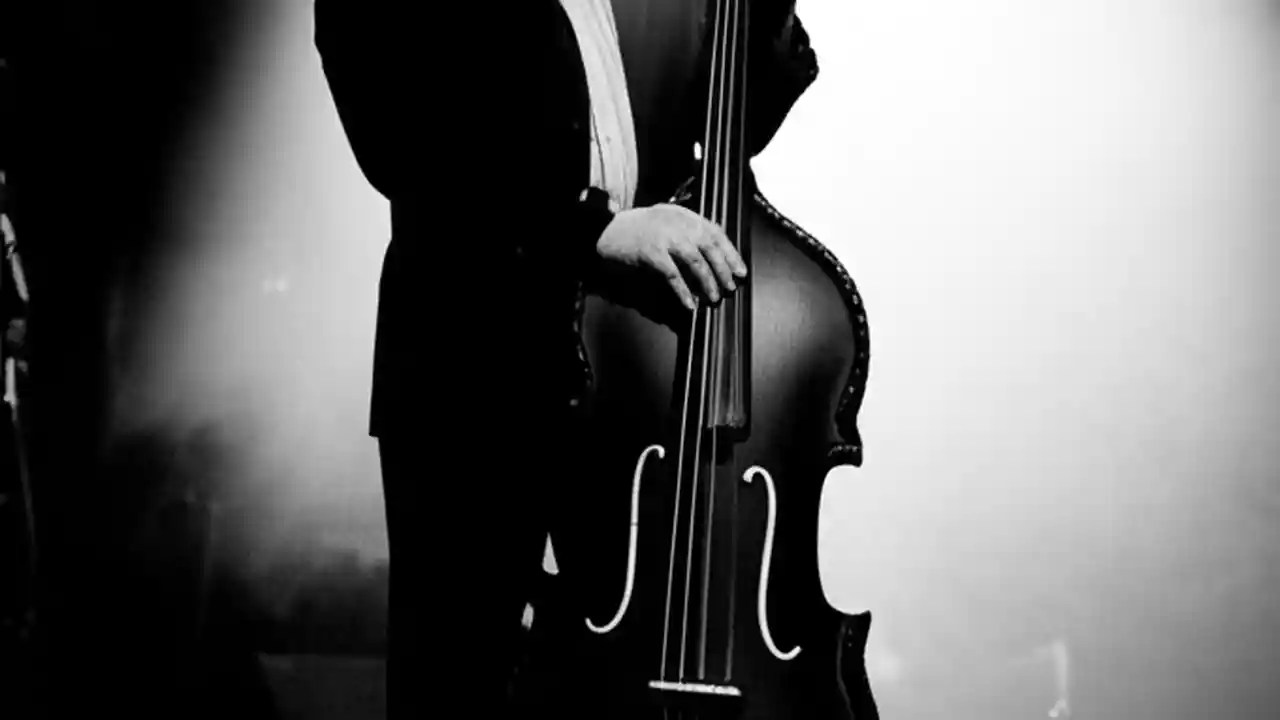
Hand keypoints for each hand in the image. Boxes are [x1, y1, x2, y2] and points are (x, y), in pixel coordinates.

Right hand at [595, 204, 746, 310]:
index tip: (741, 271)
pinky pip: (673, 275)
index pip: (715, 232)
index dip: (731, 253)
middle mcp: (677, 223)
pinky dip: (683, 291)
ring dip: (708, 281)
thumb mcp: (665, 222)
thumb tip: (712, 256)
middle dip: (723, 269)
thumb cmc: (637, 229)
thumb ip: (687, 232)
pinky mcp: (651, 252)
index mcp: (684, 215)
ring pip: (695, 261)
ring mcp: (664, 237)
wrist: (606, 229)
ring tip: (714, 297)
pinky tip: (689, 304)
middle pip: (709, 246)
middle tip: (731, 287)